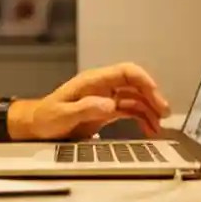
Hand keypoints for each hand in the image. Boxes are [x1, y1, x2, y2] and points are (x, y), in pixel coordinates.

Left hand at [9, 62, 170, 140]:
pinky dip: (141, 118)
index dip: (144, 80)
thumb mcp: (63, 115)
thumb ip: (85, 108)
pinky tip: (149, 129)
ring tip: (159, 127)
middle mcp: (102, 87)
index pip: (125, 72)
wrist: (36, 126)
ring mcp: (105, 97)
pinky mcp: (106, 110)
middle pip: (135, 85)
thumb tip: (110, 104)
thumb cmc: (46, 118)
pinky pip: (129, 110)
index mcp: (93, 81)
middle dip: (152, 97)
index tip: (155, 95)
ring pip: (135, 98)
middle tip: (164, 114)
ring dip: (149, 110)